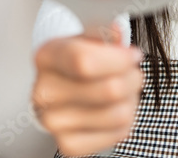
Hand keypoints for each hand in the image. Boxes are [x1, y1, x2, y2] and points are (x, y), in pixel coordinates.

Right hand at [32, 22, 144, 156]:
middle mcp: (43, 92)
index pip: (84, 62)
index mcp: (46, 57)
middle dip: (132, 78)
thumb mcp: (89, 35)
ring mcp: (53, 122)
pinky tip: (117, 107)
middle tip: (134, 72)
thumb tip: (118, 32)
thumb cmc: (77, 58)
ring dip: (132, 98)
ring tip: (126, 89)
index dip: (118, 59)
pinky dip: (127, 119)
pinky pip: (117, 133)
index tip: (134, 54)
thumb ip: (105, 31)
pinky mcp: (68, 145)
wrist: (61, 85)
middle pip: (108, 90)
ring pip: (118, 113)